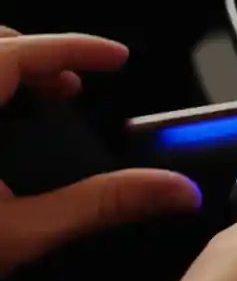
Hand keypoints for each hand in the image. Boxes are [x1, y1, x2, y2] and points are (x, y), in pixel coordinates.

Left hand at [0, 28, 200, 274]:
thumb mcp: (21, 232)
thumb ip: (100, 205)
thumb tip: (176, 192)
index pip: (22, 50)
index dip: (77, 47)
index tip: (115, 57)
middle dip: (36, 53)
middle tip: (71, 87)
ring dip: (6, 71)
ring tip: (36, 102)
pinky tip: (1, 135)